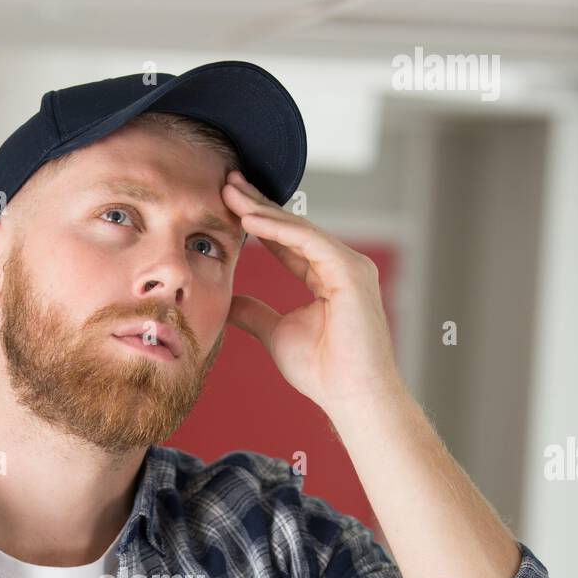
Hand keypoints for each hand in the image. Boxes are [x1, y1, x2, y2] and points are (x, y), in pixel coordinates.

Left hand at [222, 169, 406, 419]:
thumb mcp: (276, 333)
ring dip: (263, 210)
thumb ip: (254, 313)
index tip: (226, 206)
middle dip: (258, 204)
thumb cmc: (322, 372)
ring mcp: (350, 265)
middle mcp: (342, 265)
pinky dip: (278, 230)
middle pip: (292, 227)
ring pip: (299, 229)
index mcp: (327, 278)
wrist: (351, 396)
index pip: (287, 242)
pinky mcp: (350, 271)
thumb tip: (229, 302)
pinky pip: (308, 242)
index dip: (257, 223)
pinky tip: (251, 219)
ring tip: (230, 192)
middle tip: (226, 181)